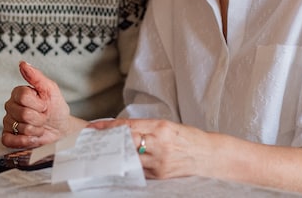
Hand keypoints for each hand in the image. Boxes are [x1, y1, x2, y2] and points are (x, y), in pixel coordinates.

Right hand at [1, 61, 79, 147]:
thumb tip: (23, 64)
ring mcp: (8, 122)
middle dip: (39, 118)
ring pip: (20, 128)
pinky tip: (33, 137)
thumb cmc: (56, 108)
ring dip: (36, 130)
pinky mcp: (8, 137)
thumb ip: (36, 76)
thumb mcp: (51, 89)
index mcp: (18, 93)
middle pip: (23, 114)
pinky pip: (9, 140)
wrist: (60, 128)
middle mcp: (11, 106)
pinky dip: (25, 141)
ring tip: (39, 126)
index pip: (23, 96)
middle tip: (43, 117)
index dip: (39, 104)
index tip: (45, 105)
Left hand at [87, 118, 210, 179]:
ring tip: (102, 152)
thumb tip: (121, 130)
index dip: (107, 127)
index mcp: (161, 128)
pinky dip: (128, 166)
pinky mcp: (160, 176)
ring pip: (128, 158)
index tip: (93, 127)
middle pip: (124, 143)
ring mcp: (159, 162)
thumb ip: (146, 128)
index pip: (127, 126)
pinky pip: (138, 170)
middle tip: (92, 141)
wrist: (209, 157)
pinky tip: (119, 164)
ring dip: (114, 155)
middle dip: (107, 142)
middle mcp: (159, 144)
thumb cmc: (189, 139)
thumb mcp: (168, 126)